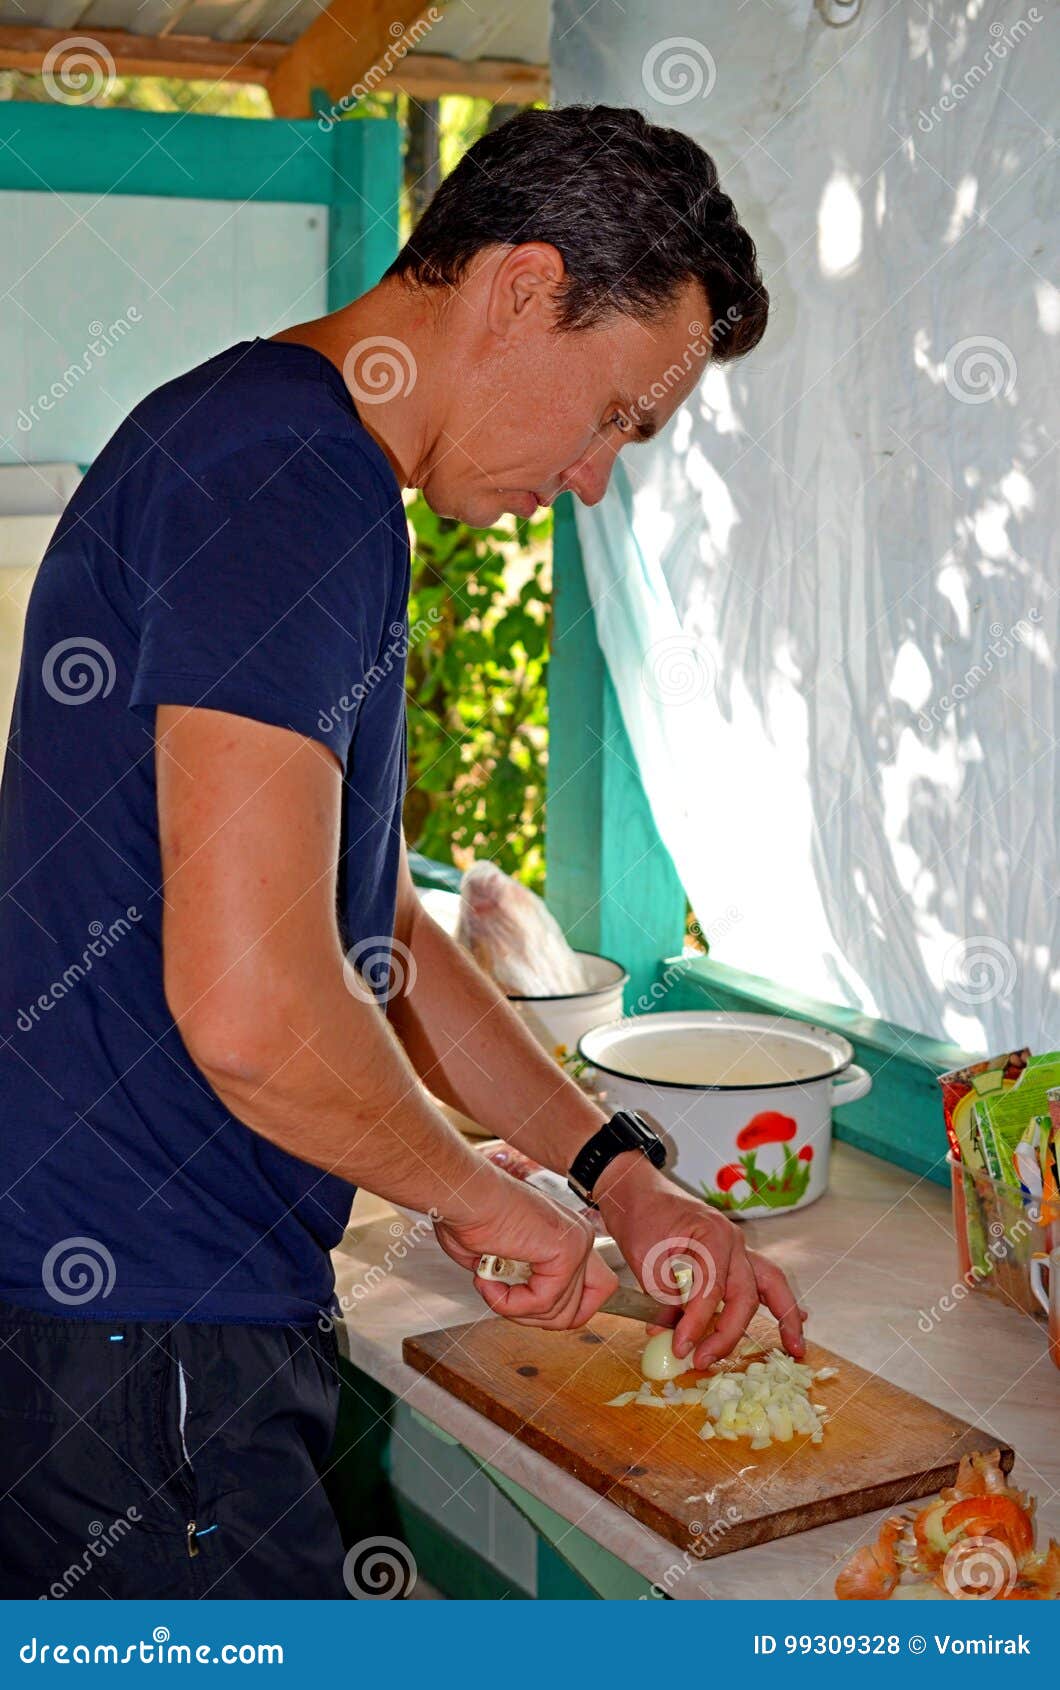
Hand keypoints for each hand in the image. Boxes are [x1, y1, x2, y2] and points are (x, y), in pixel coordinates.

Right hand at [435, 1166, 617, 1329]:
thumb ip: (522, 1282)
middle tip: (504, 1299)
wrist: (464, 1193)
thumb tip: (520, 1302)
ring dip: (516, 1310)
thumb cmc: (472, 1215)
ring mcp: (578, 1244)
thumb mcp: (501, 1259)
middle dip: (537, 1318)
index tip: (521, 1301)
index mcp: (567, 1237)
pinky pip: (543, 1302)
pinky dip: (509, 1303)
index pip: (592, 1291)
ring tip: (488, 1285)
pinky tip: (488, 1282)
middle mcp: (580, 1238)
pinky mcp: (567, 1252)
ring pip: (558, 1314)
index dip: (557, 1309)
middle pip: (580, 1309)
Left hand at [595, 1157, 806, 1366]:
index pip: (712, 1291)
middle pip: (745, 1295)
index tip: (682, 1348)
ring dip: (785, 1317)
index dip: (697, 1324)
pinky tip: (795, 1323)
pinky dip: (779, 1302)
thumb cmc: (640, 1217)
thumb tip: (670, 1336)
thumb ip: (662, 1298)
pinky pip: (763, 1280)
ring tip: (796, 1350)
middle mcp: (733, 1241)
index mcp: (712, 1235)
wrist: (638, 1192)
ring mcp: (738, 1248)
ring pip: (770, 1284)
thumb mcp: (643, 1259)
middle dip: (728, 1334)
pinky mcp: (733, 1257)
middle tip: (704, 1361)